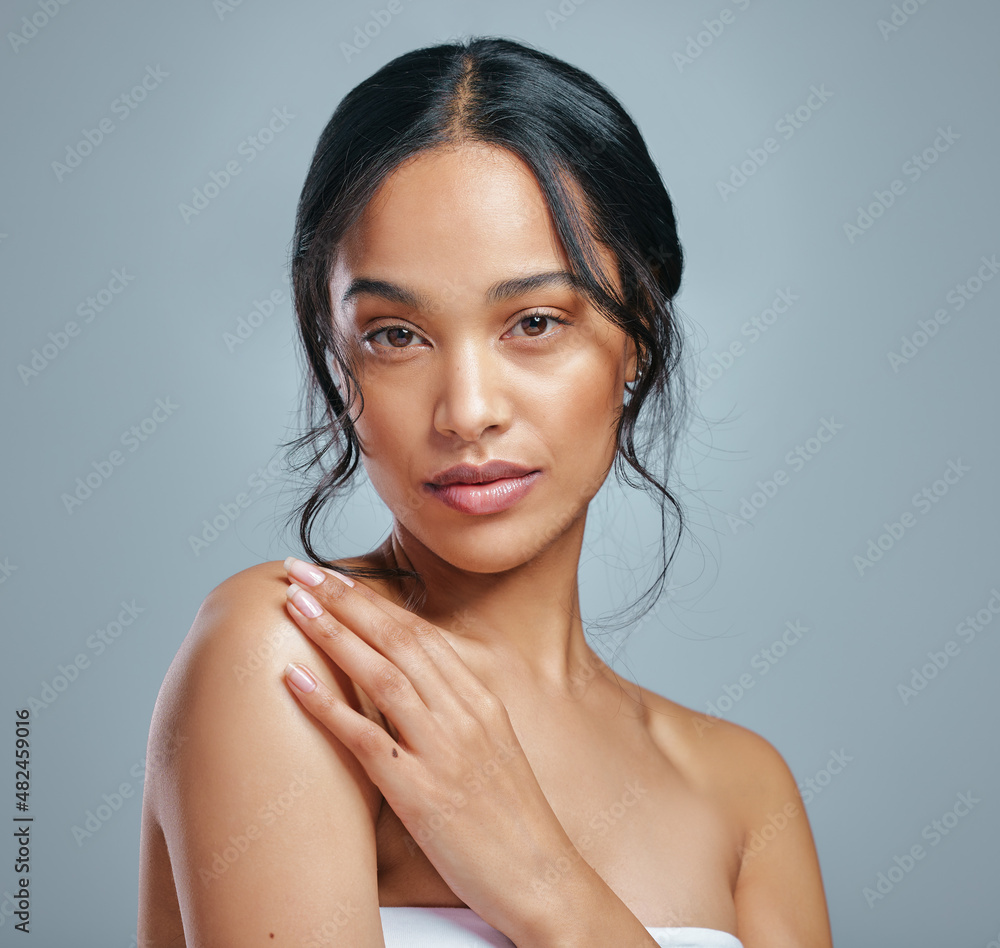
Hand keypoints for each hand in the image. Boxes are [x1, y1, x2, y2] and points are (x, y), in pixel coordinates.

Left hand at [278, 557, 576, 941]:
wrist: (543, 877)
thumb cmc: (513, 818)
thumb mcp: (494, 747)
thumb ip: (455, 711)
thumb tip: (410, 684)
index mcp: (482, 699)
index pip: (421, 634)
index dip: (374, 601)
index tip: (337, 577)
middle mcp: (464, 714)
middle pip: (398, 640)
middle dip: (346, 600)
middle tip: (302, 570)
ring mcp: (444, 750)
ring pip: (381, 675)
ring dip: (333, 634)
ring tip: (294, 605)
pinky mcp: (422, 793)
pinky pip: (366, 739)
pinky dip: (326, 705)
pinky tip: (293, 679)